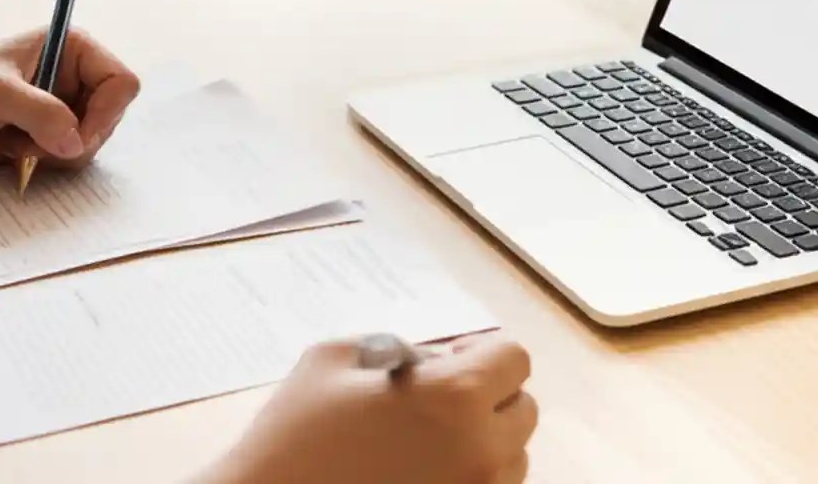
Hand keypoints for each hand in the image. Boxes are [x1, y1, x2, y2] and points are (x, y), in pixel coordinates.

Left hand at [0, 29, 140, 167]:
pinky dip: (52, 162)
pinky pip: (75, 156)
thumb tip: (76, 142)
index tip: (79, 133)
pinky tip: (20, 150)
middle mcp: (75, 77)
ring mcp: (65, 107)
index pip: (121, 81)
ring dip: (62, 152)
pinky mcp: (52, 134)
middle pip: (112, 116)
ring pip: (96, 140)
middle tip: (42, 142)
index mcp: (72, 49)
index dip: (108, 111)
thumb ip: (41, 113)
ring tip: (22, 143)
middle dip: (80, 136)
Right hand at [200, 334, 536, 483]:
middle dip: (489, 398)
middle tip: (438, 400)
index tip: (455, 360)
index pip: (515, 359)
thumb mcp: (333, 360)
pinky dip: (469, 477)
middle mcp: (480, 450)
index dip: (486, 354)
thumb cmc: (294, 434)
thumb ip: (395, 347)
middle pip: (523, 410)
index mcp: (454, 397)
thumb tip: (436, 358)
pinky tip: (422, 469)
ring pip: (512, 459)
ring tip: (429, 441)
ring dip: (485, 442)